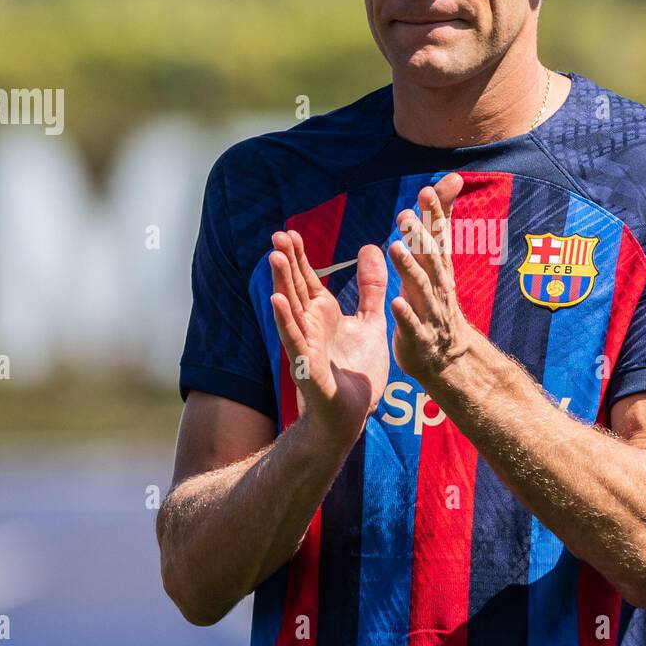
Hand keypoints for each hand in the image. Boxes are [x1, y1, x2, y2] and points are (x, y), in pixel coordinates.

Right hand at [270, 230, 389, 444]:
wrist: (355, 414)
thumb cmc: (357, 371)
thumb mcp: (371, 321)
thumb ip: (371, 288)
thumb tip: (371, 248)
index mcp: (324, 314)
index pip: (307, 279)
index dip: (299, 256)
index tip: (289, 231)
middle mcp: (310, 326)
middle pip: (295, 287)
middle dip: (287, 262)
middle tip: (278, 234)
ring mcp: (305, 345)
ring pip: (290, 309)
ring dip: (281, 283)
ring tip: (274, 257)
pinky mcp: (306, 366)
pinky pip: (294, 340)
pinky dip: (285, 320)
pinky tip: (276, 301)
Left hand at [389, 173, 472, 383]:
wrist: (448, 358)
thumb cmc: (437, 303)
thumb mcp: (437, 261)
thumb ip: (438, 222)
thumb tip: (452, 180)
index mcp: (438, 269)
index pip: (438, 237)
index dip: (433, 215)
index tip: (425, 191)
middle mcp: (437, 286)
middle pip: (429, 258)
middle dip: (419, 236)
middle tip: (404, 215)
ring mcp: (430, 312)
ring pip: (420, 287)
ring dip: (408, 267)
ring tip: (394, 247)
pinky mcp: (419, 337)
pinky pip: (412, 325)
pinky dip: (406, 314)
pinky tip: (395, 301)